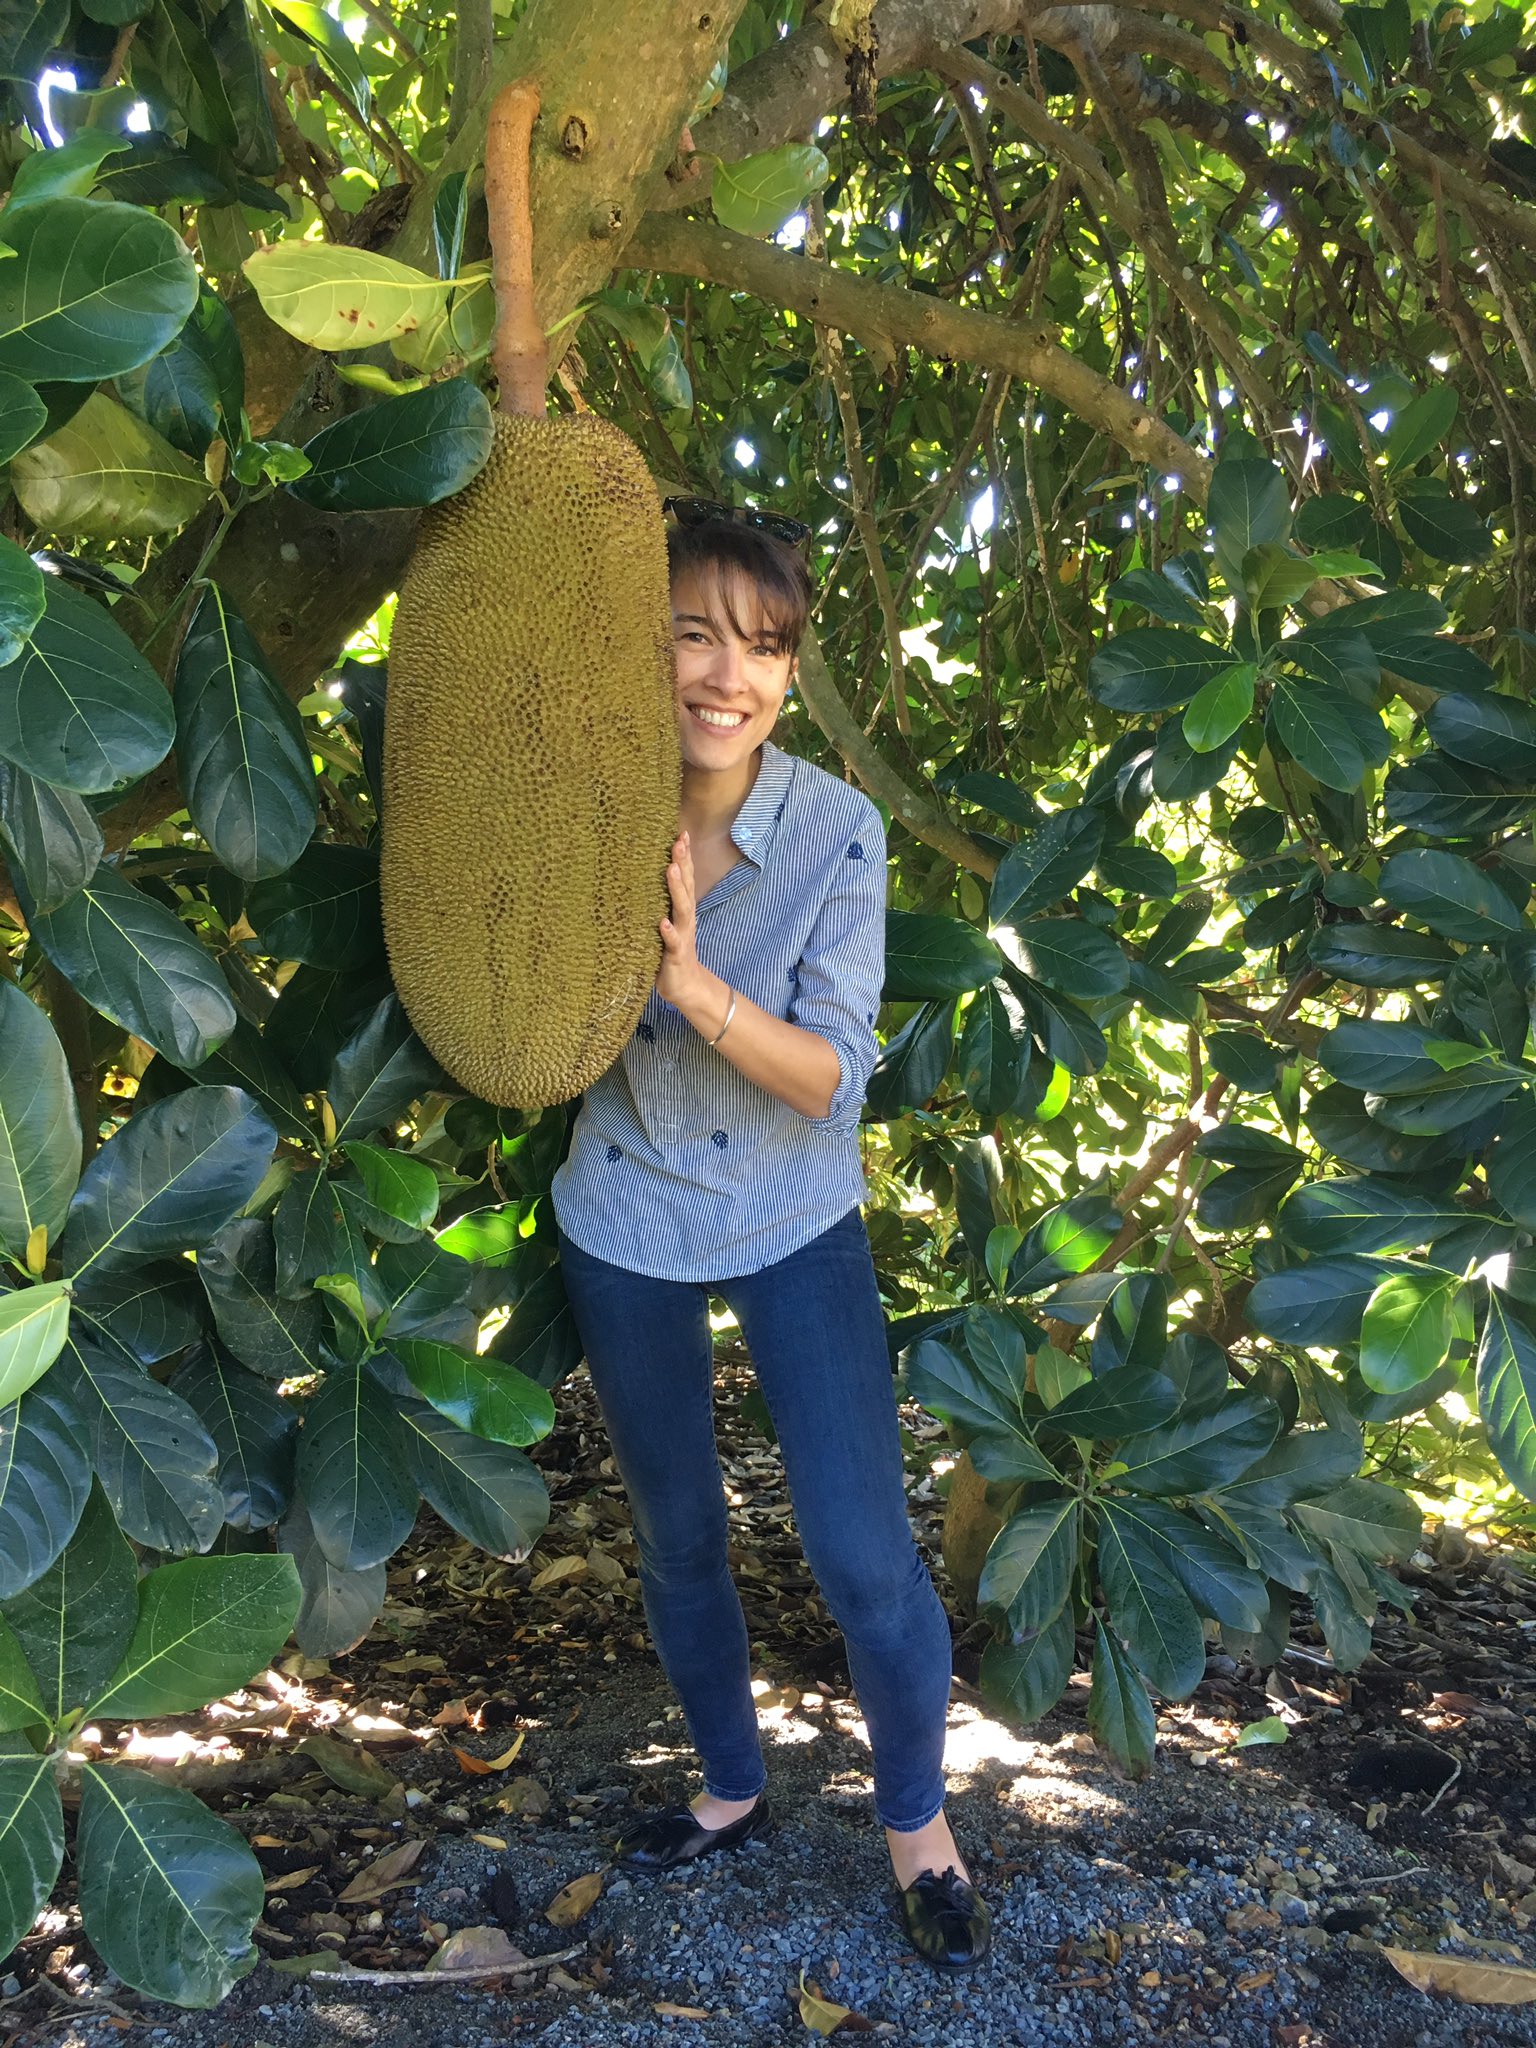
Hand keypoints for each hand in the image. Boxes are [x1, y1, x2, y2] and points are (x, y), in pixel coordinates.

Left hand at [658, 831, 703, 1004]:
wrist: (686, 986)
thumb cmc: (672, 951)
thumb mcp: (666, 923)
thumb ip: (660, 903)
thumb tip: (639, 879)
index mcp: (681, 910)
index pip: (685, 878)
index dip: (685, 857)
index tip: (681, 833)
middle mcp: (685, 919)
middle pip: (685, 887)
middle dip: (683, 863)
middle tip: (678, 841)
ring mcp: (682, 936)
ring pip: (681, 910)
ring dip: (676, 889)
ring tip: (671, 869)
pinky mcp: (676, 955)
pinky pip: (672, 942)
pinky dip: (668, 932)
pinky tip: (662, 923)